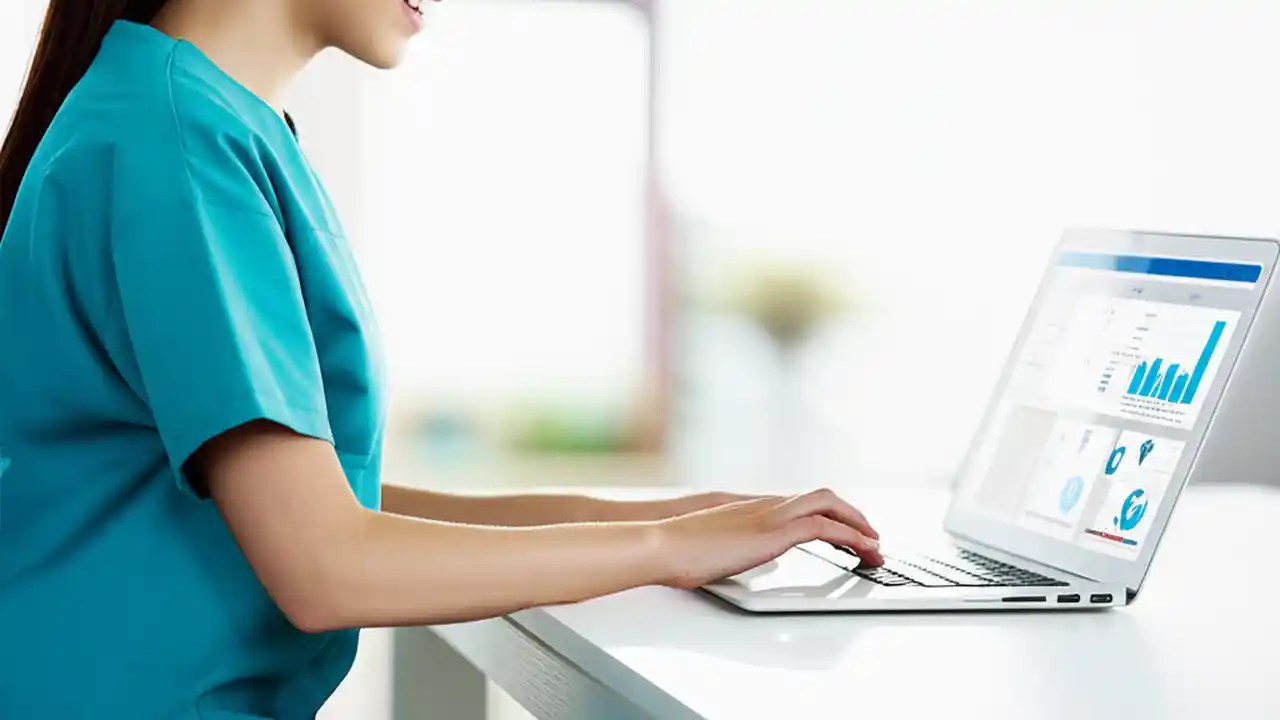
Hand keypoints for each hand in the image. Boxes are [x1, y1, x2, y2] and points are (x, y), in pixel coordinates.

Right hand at [654, 488, 882, 589]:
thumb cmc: (676, 551)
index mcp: (750, 508)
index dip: (826, 516)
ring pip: (829, 505)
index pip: (799, 504)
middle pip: (822, 497)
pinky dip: (849, 535)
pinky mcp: (773, 531)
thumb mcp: (711, 547)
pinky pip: (823, 526)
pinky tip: (861, 550)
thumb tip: (739, 556)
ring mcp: (770, 515)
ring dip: (857, 525)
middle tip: (869, 538)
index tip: (842, 534)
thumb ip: (731, 546)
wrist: (660, 545)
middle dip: (851, 516)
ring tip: (875, 547)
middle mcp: (764, 504)